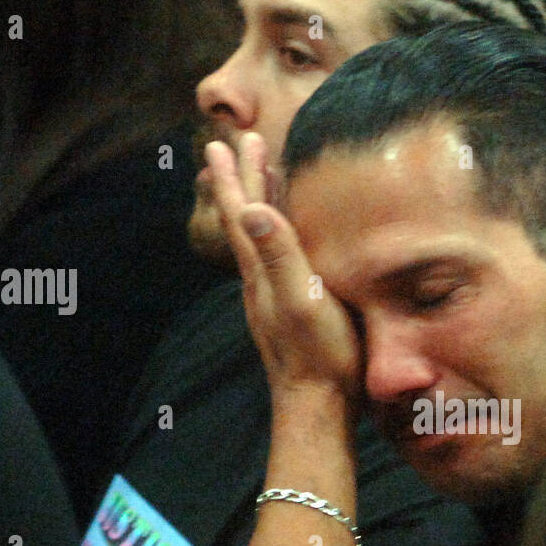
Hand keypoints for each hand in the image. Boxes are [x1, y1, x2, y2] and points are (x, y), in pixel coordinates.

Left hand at [205, 133, 362, 401]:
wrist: (319, 406)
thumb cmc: (319, 353)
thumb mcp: (303, 299)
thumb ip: (280, 254)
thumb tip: (253, 208)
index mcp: (263, 270)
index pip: (244, 212)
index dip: (237, 176)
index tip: (226, 140)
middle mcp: (262, 279)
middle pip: (248, 219)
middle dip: (245, 180)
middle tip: (239, 143)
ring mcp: (274, 297)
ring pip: (262, 238)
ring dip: (260, 203)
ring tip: (265, 178)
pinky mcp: (291, 311)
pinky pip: (279, 257)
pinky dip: (279, 232)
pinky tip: (291, 239)